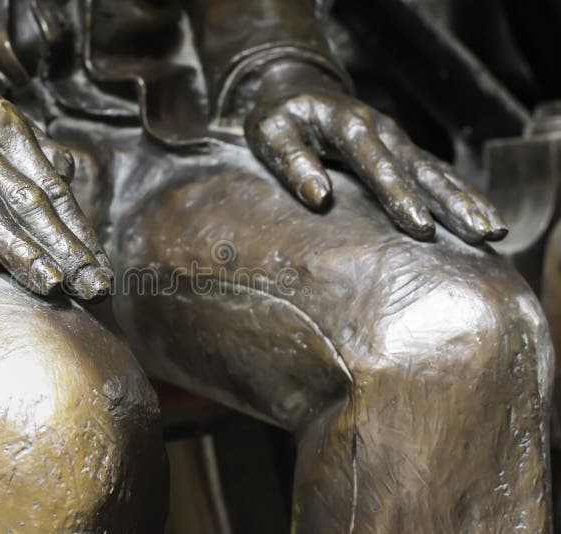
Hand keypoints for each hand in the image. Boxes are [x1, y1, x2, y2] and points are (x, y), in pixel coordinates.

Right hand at [0, 79, 110, 298]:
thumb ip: (32, 148)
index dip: (79, 232)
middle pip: (28, 201)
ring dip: (21, 250)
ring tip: (52, 285)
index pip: (52, 188)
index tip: (102, 270)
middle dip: (65, 248)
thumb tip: (70, 171)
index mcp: (6, 124)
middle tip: (94, 287)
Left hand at [245, 82, 505, 242]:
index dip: (400, 197)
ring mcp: (396, 140)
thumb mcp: (270, 133)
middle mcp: (382, 132)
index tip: (421, 228)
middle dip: (452, 202)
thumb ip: (293, 162)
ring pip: (438, 171)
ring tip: (494, 229)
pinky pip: (437, 173)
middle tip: (480, 232)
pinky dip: (461, 193)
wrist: (299, 90)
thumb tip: (320, 198)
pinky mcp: (402, 150)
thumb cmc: (280, 117)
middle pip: (421, 170)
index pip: (378, 166)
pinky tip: (482, 216)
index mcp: (349, 127)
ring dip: (467, 200)